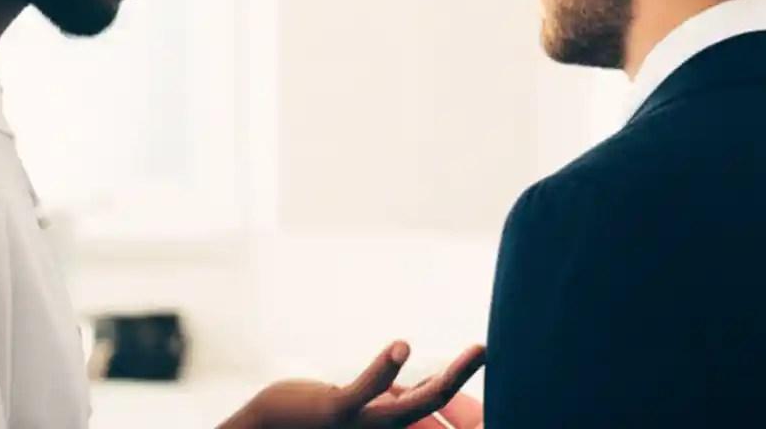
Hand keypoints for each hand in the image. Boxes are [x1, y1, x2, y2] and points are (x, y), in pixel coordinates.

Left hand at [221, 341, 484, 428]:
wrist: (265, 427)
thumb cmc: (317, 416)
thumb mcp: (367, 406)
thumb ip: (399, 397)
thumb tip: (432, 386)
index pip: (439, 411)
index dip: (470, 408)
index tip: (482, 375)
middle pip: (438, 410)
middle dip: (477, 406)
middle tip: (500, 366)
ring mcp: (363, 428)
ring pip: (419, 405)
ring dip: (453, 378)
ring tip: (480, 350)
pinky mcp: (338, 412)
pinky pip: (367, 391)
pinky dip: (385, 369)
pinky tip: (401, 346)